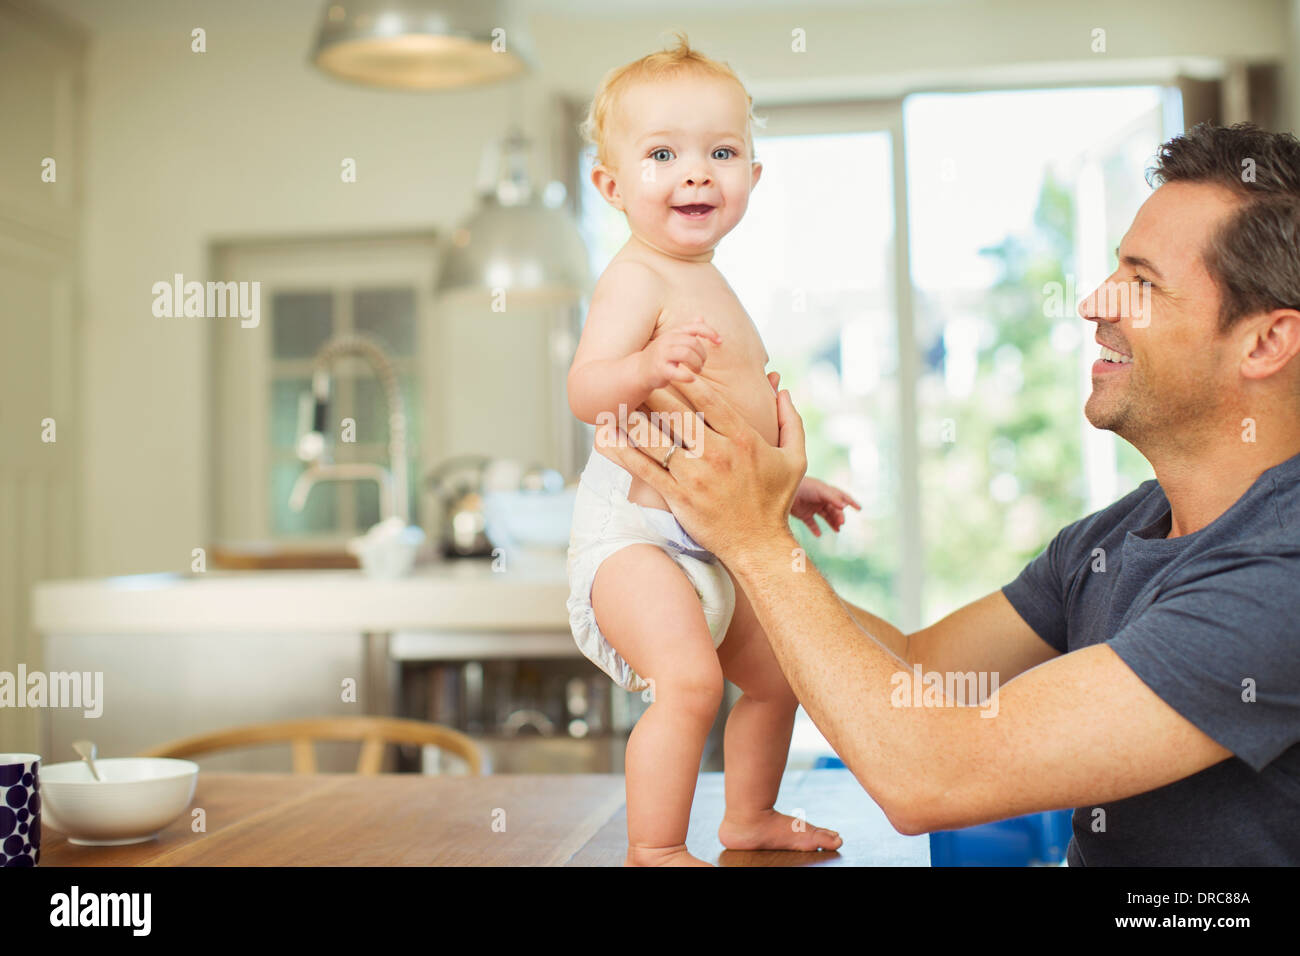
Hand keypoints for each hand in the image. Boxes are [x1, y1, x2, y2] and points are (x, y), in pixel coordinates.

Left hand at [605, 374, 806, 564]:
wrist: (759, 546)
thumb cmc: (776, 502)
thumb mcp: (796, 458)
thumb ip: (790, 420)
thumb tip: (783, 387)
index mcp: (742, 439)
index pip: (709, 400)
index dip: (687, 378)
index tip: (670, 361)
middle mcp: (716, 453)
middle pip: (676, 413)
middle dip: (653, 391)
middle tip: (635, 374)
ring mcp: (694, 475)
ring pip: (655, 438)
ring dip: (631, 417)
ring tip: (614, 400)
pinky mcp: (677, 496)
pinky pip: (644, 469)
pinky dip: (622, 452)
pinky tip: (605, 437)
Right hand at [638, 319, 721, 389]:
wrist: (639, 370)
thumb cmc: (661, 355)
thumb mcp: (673, 339)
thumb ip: (687, 330)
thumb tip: (701, 317)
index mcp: (674, 332)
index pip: (695, 327)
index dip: (710, 332)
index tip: (720, 341)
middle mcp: (667, 340)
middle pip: (693, 343)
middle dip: (702, 355)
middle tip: (701, 364)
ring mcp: (662, 355)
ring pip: (687, 354)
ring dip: (697, 364)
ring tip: (697, 370)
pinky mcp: (659, 370)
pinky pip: (677, 372)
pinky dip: (687, 376)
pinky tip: (691, 379)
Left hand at [791, 476, 860, 536]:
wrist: (782, 491)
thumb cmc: (803, 487)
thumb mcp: (820, 491)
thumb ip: (832, 498)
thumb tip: (844, 507)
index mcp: (825, 491)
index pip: (841, 496)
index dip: (851, 502)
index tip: (860, 509)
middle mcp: (819, 499)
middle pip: (834, 509)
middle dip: (839, 516)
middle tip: (841, 524)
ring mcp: (811, 507)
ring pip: (825, 517)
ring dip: (832, 523)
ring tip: (837, 530)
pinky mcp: (803, 514)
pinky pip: (811, 523)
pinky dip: (815, 529)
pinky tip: (819, 535)